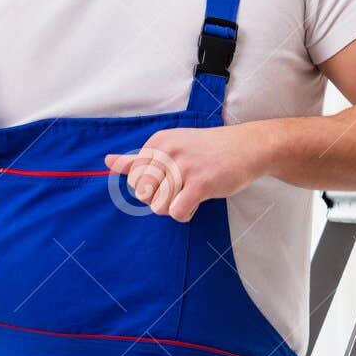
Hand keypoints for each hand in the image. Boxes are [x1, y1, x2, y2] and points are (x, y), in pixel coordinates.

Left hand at [104, 123, 270, 222]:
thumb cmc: (207, 150)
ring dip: (174, 207)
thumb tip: (107, 162)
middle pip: (143, 194)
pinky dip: (185, 213)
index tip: (171, 177)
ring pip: (157, 206)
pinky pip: (176, 212)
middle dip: (159, 198)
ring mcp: (184, 167)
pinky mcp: (200, 183)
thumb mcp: (171, 146)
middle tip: (180, 188)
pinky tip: (197, 202)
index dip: (151, 186)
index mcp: (157, 142)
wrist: (247, 147)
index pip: (133, 179)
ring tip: (190, 194)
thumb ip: (137, 158)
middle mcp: (167, 152)